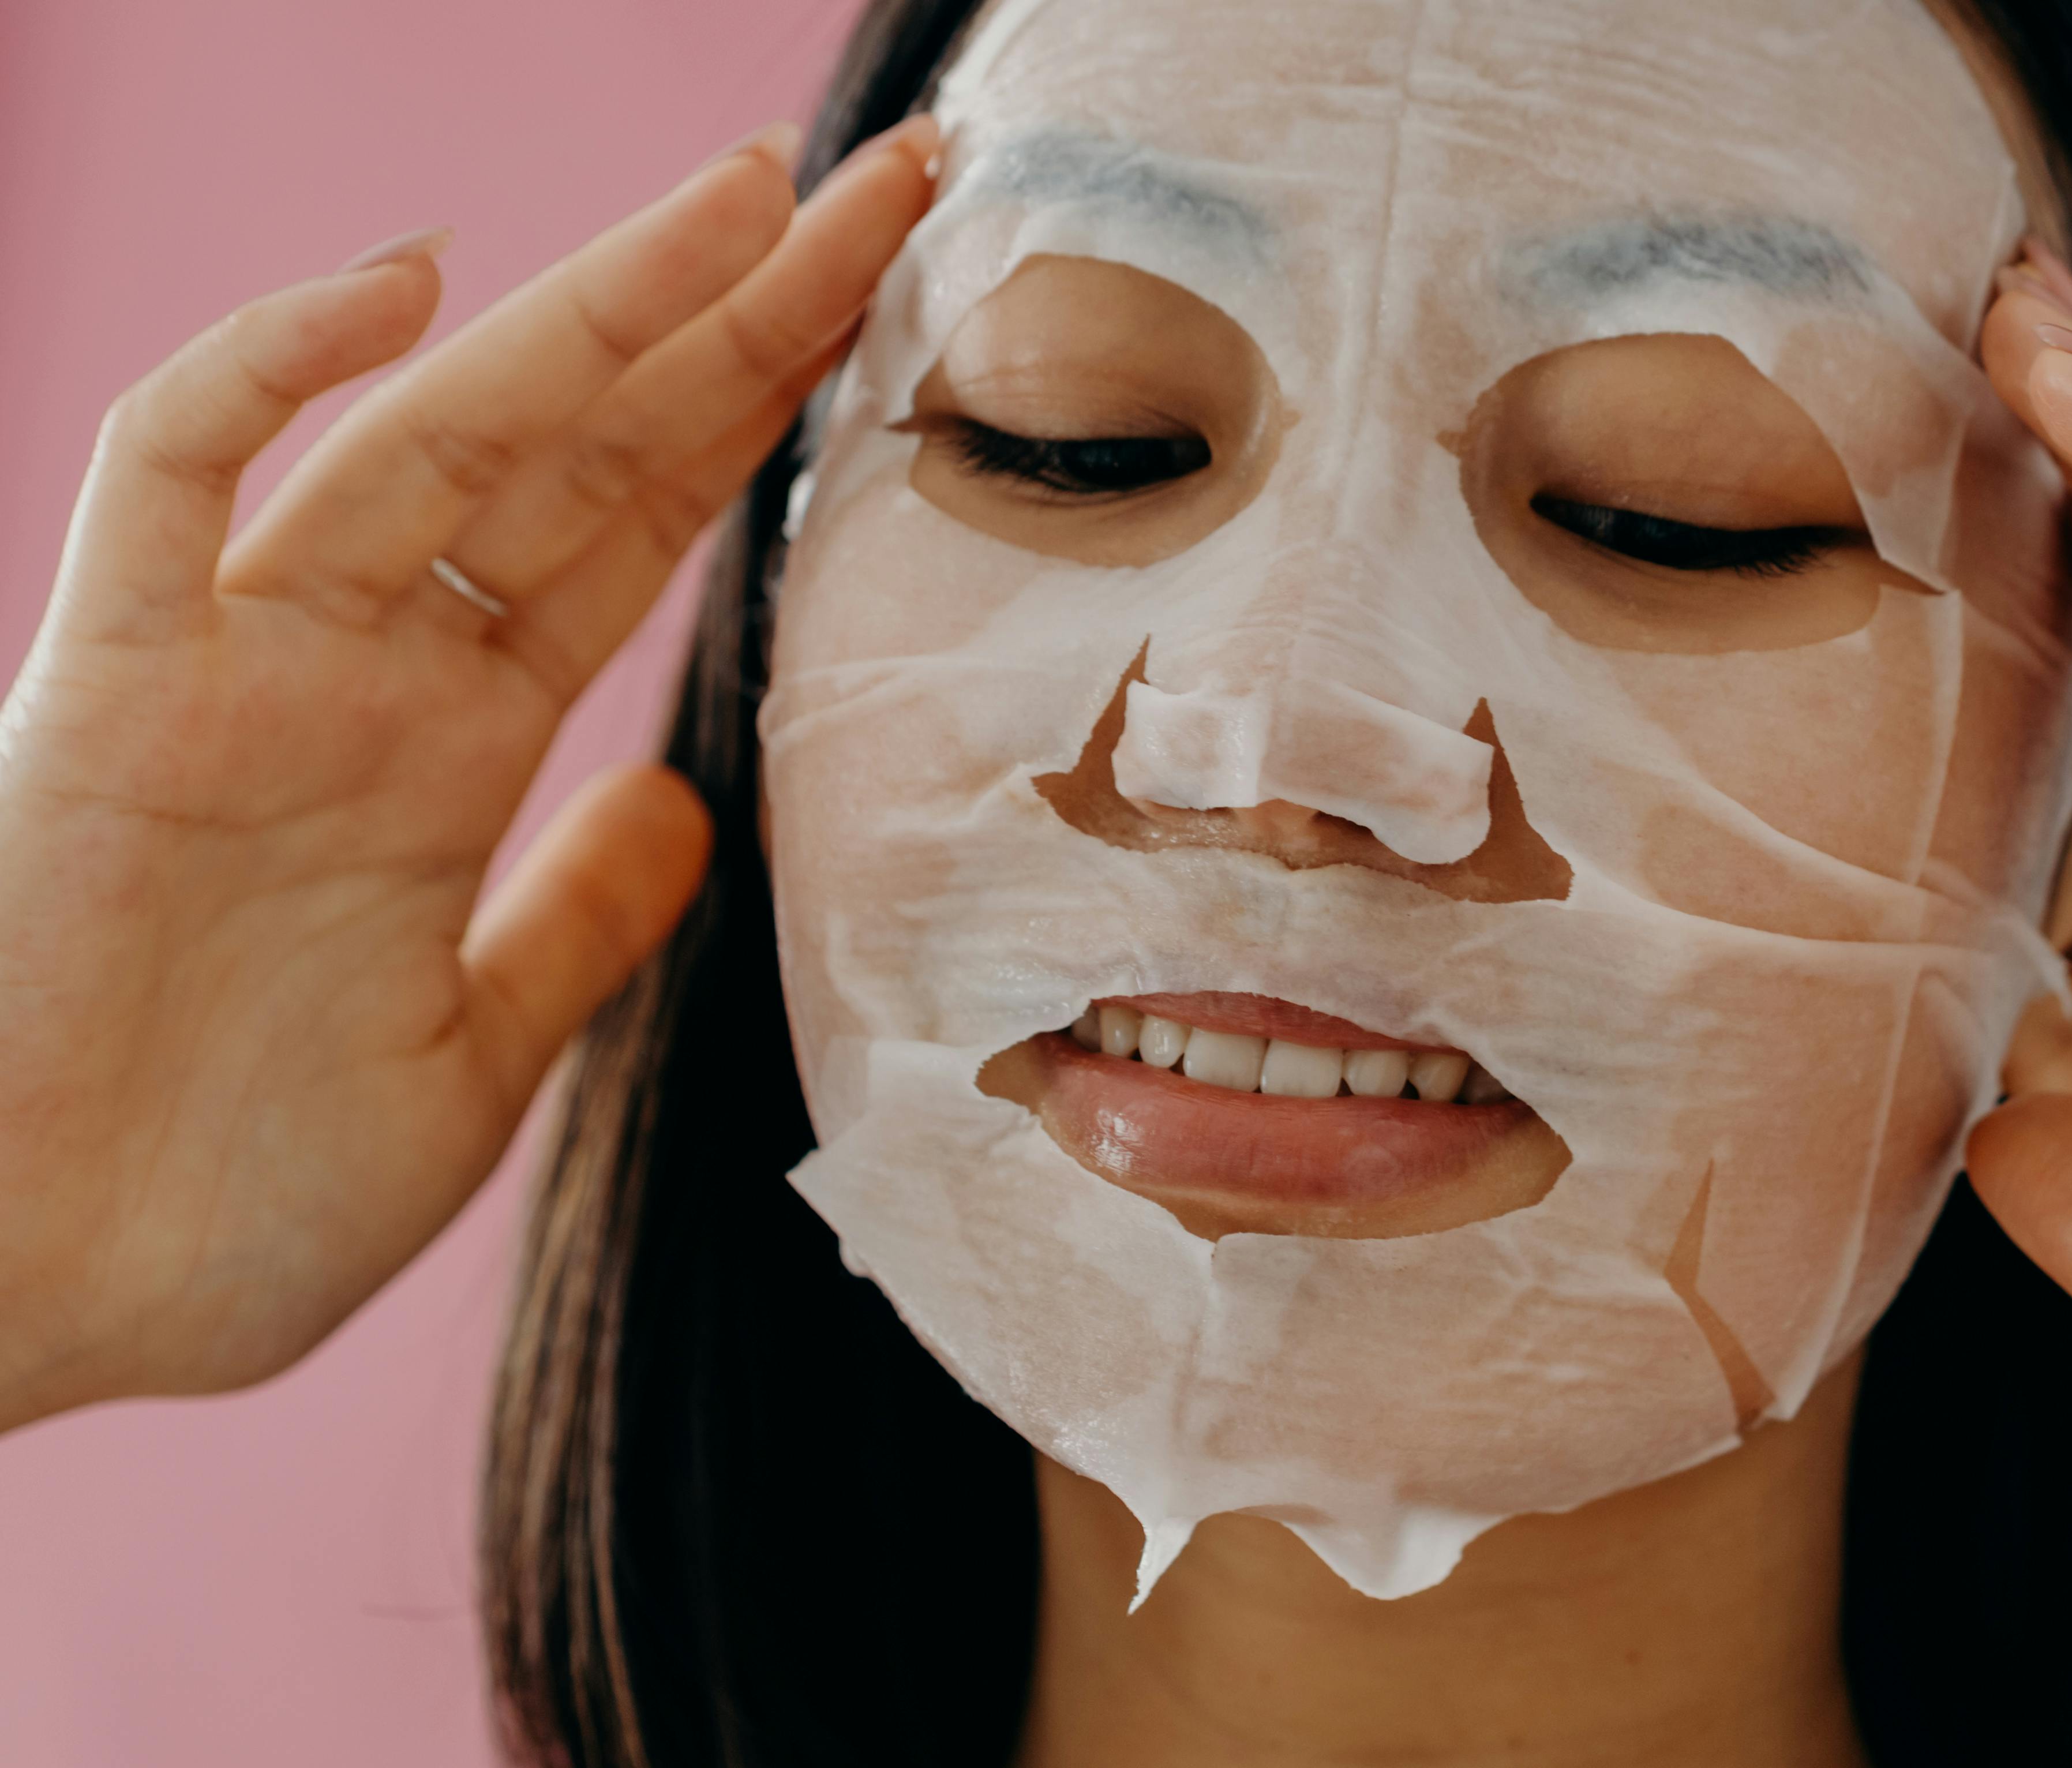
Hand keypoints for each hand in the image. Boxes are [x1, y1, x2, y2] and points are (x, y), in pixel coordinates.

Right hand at [0, 117, 933, 1431]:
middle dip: (731, 317)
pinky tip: (409, 284)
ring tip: (748, 191)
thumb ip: (574, 921)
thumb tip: (684, 804)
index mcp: (448, 758)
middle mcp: (361, 681)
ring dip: (593, 308)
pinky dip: (269, 370)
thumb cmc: (219, 1209)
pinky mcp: (107, 696)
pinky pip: (171, 480)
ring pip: (432, 433)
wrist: (25, 1309)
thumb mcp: (472, 1063)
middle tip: (884, 186)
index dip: (754, 415)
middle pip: (579, 451)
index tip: (874, 309)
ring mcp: (238, 672)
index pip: (637, 534)